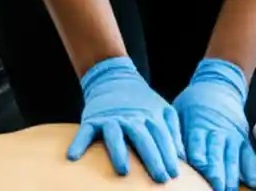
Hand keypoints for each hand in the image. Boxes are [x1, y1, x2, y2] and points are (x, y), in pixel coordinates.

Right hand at [67, 56, 183, 184]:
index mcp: (149, 116)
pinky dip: (78, 143)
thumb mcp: (162, 109)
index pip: (161, 137)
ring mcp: (110, 118)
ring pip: (114, 135)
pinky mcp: (92, 119)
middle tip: (160, 178)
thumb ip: (173, 131)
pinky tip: (72, 157)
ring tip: (123, 171)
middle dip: (152, 158)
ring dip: (118, 152)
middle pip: (142, 139)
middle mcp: (130, 118)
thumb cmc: (142, 101)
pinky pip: (84, 132)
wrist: (113, 78)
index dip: (168, 155)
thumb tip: (183, 157)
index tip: (174, 174)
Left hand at [173, 59, 255, 190]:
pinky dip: (251, 168)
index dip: (199, 154)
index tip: (199, 166)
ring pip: (233, 156)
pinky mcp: (243, 138)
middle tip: (216, 186)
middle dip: (217, 170)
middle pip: (216, 152)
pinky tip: (253, 182)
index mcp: (197, 123)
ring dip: (232, 175)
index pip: (197, 141)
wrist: (219, 85)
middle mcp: (217, 130)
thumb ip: (175, 131)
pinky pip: (248, 155)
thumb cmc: (194, 102)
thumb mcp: (179, 110)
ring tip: (230, 189)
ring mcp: (232, 134)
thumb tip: (171, 153)